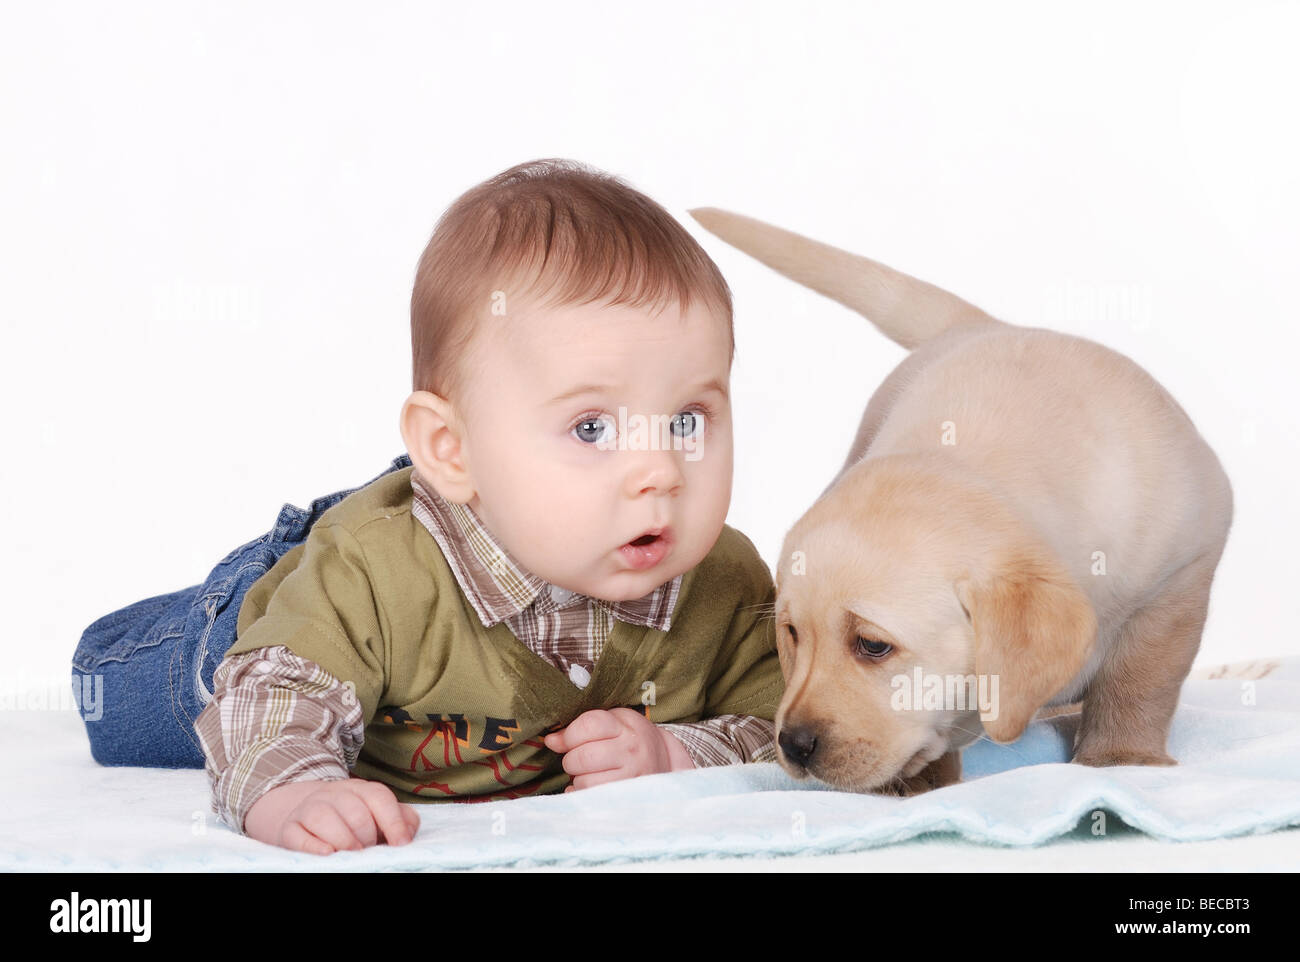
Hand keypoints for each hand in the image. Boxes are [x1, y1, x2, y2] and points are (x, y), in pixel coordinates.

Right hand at [244, 777, 420, 853]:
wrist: (306, 814)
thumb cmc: (351, 820)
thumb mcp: (378, 814)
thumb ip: (400, 820)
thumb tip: (407, 834)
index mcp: (361, 790)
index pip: (378, 797)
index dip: (393, 822)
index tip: (401, 844)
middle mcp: (334, 794)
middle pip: (354, 811)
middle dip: (367, 836)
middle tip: (369, 851)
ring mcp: (309, 809)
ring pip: (324, 818)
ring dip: (343, 840)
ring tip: (352, 854)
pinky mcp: (289, 828)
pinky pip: (297, 835)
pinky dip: (313, 846)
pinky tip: (327, 854)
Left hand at [542, 708, 694, 791]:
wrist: (664, 762)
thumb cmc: (629, 738)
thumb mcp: (613, 722)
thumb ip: (581, 726)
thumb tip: (551, 741)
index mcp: (626, 727)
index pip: (590, 724)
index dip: (571, 733)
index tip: (569, 740)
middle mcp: (632, 752)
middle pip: (583, 756)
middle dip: (571, 759)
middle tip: (578, 759)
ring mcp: (632, 778)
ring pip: (585, 781)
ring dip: (578, 779)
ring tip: (588, 773)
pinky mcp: (627, 799)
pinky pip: (591, 800)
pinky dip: (582, 794)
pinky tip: (592, 786)